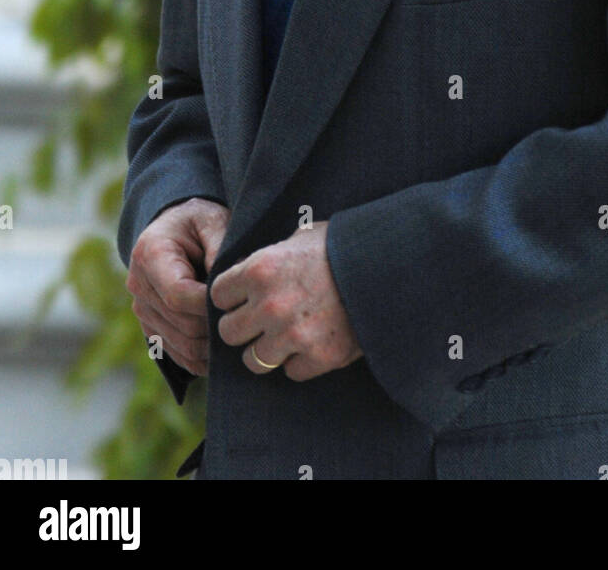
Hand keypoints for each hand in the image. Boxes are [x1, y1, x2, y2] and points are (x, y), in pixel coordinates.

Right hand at [126, 197, 230, 376]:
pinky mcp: (151, 327)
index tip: (239, 300)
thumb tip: (228, 285)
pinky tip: (226, 352)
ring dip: (212, 345)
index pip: (179, 295)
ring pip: (181, 344)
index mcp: (150, 255)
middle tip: (248, 320)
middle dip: (216, 324)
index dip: (210, 304)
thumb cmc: (200, 221)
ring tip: (242, 335)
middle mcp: (138, 285)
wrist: (178, 227)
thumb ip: (220, 248)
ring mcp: (142, 310)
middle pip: (181, 323)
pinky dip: (202, 359)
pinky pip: (177, 354)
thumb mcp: (213, 220)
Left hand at [210, 221, 362, 380]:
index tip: (245, 296)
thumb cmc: (344, 244)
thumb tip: (254, 265)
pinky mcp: (319, 356)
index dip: (232, 295)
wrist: (389, 265)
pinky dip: (300, 361)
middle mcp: (270, 305)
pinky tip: (312, 342)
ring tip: (284, 337)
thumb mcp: (304, 235)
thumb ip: (274, 252)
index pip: (218, 295)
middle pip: (228, 332)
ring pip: (253, 360)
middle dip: (244, 326)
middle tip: (262, 320)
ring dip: (267, 350)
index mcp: (261, 269)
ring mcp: (293, 334)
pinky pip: (291, 372)